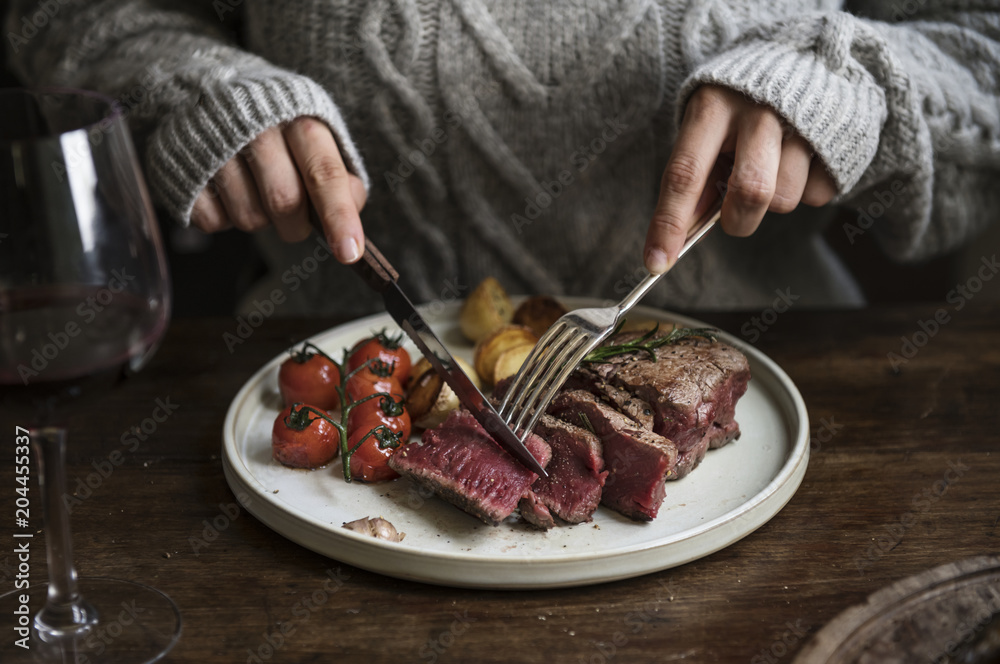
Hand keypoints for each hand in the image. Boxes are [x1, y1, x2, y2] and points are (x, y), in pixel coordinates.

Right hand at [190, 117, 366, 263]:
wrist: (201, 88)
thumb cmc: (272, 123)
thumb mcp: (313, 132)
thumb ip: (336, 171)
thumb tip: (351, 208)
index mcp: (297, 118)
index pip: (323, 173)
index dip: (339, 216)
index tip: (350, 252)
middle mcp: (256, 127)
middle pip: (286, 203)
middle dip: (296, 226)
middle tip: (294, 218)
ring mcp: (214, 147)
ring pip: (250, 219)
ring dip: (260, 220)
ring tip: (253, 188)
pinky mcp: (184, 170)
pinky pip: (214, 222)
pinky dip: (225, 218)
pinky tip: (225, 189)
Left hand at [644, 85, 836, 273]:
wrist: (805, 59)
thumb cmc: (739, 107)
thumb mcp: (706, 127)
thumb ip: (695, 175)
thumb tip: (683, 232)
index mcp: (714, 106)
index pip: (685, 173)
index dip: (669, 222)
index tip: (656, 262)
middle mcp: (760, 110)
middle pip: (749, 193)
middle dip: (738, 220)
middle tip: (733, 215)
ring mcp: (804, 122)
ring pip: (784, 199)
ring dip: (771, 203)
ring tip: (770, 168)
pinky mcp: (839, 137)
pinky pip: (817, 195)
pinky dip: (804, 191)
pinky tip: (798, 160)